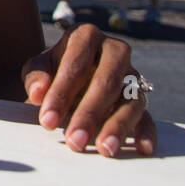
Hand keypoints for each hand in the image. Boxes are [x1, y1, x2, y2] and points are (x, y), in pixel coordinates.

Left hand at [21, 24, 156, 156]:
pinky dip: (147, 132)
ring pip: (130, 100)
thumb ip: (36, 76)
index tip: (47, 120)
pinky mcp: (141, 97)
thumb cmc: (52, 71)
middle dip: (89, 114)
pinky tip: (142, 148)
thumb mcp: (38, 68)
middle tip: (75, 141)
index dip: (61, 93)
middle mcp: (115, 51)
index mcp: (87, 36)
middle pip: (106, 83)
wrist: (70, 77)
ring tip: (104, 149)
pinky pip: (148, 115)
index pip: (76, 64)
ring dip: (118, 126)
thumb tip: (38, 93)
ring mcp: (132, 75)